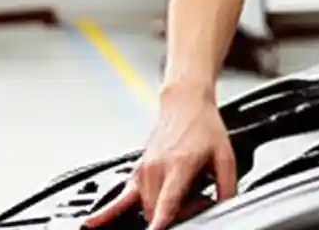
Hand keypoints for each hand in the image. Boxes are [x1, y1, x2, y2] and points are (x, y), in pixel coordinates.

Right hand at [84, 87, 236, 228]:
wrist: (184, 102)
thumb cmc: (203, 126)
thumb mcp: (226, 157)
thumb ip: (227, 189)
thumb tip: (227, 210)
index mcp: (178, 165)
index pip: (167, 203)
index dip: (162, 223)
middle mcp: (156, 169)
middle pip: (157, 212)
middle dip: (176, 218)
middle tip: (198, 200)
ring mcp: (143, 171)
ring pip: (145, 209)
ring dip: (162, 213)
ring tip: (186, 194)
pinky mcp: (137, 172)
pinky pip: (118, 197)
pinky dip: (105, 212)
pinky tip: (91, 223)